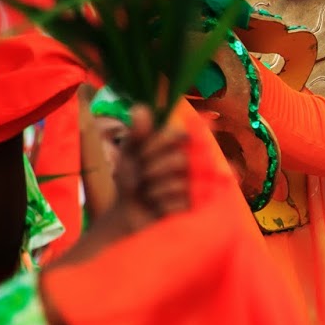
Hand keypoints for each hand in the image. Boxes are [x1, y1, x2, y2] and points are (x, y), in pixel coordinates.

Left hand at [46, 107, 189, 271]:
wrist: (128, 216)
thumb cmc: (131, 183)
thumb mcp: (129, 154)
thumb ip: (137, 133)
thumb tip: (141, 108)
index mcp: (179, 147)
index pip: (181, 135)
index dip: (161, 142)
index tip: (143, 151)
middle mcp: (192, 164)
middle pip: (180, 160)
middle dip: (153, 169)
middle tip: (142, 177)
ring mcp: (196, 187)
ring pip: (180, 184)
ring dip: (155, 190)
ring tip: (148, 196)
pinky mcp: (196, 209)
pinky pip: (181, 203)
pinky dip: (162, 206)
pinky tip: (156, 208)